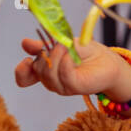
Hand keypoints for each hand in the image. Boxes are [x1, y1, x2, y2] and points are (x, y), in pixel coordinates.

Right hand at [14, 37, 130, 98]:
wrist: (109, 61)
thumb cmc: (87, 53)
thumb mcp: (63, 43)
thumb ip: (44, 45)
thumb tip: (25, 43)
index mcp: (46, 70)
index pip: (24, 78)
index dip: (21, 71)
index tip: (26, 60)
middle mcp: (52, 80)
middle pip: (38, 70)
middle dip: (46, 53)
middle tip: (60, 43)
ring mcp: (63, 86)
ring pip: (49, 74)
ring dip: (56, 56)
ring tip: (67, 47)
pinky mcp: (75, 87)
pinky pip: (64, 77)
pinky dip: (66, 64)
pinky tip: (71, 56)